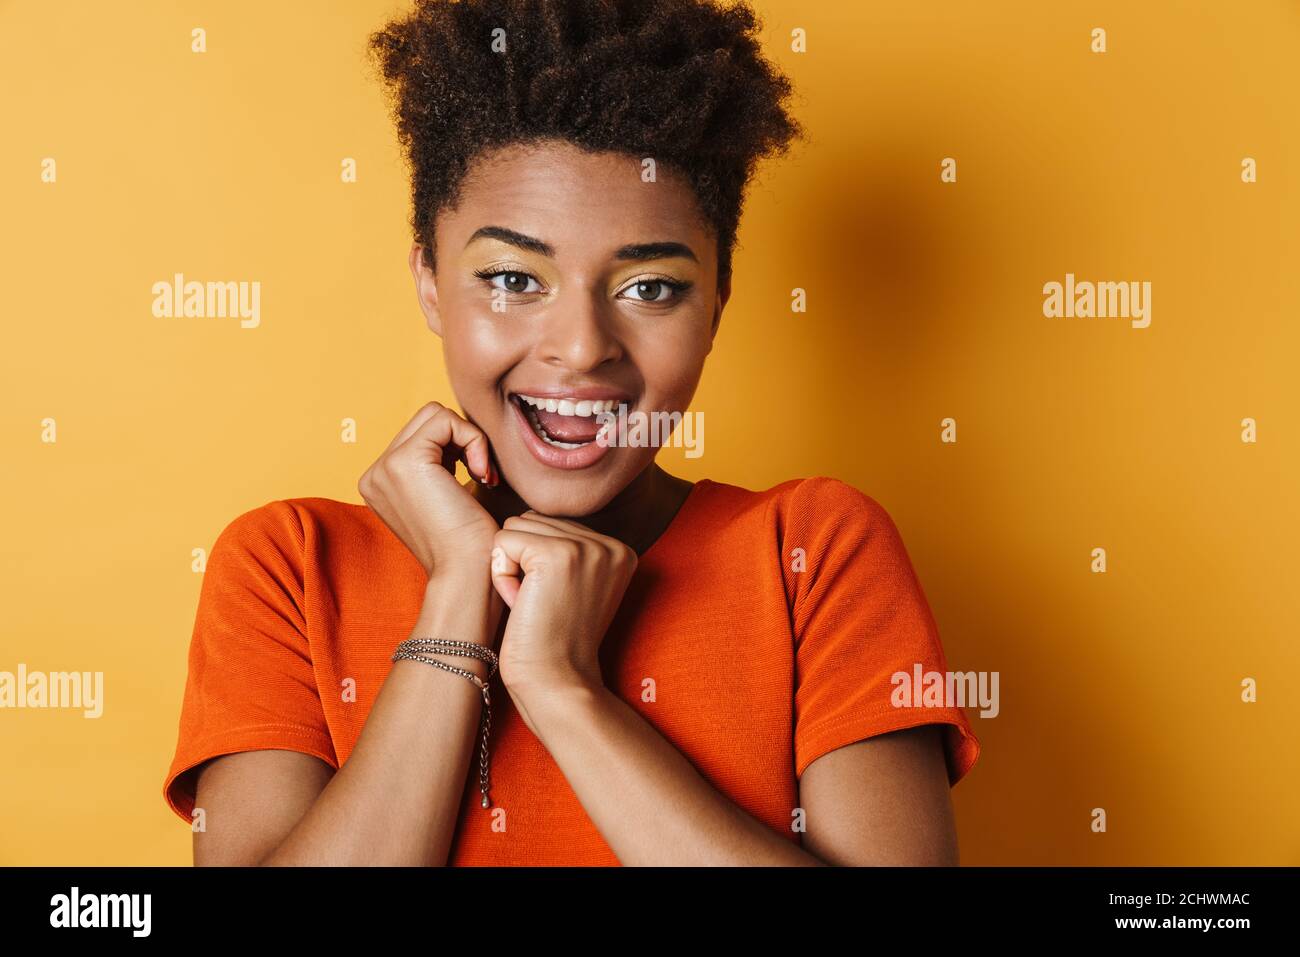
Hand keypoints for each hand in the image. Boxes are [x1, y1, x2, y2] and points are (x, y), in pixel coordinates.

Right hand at [358, 401, 500, 581]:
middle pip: (426, 418)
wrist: (467, 574)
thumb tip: (457, 430)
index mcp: (380, 483)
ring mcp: (384, 467)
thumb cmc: (470, 544)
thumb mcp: (448, 495)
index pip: (421, 433)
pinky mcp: (405, 461)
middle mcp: (374, 474)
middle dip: (461, 439)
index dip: (456, 446)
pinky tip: (481, 474)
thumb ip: (441, 464)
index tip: (476, 478)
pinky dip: (474, 440)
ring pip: (435, 414)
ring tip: (480, 474)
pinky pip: (446, 420)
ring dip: (468, 439)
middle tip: (481, 474)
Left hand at [488, 511, 637, 705]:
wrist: (558, 682)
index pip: (551, 525)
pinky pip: (503, 542)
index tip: (556, 601)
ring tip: (534, 604)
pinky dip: (502, 575)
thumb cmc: (554, 640)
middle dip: (523, 562)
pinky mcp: (557, 555)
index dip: (538, 564)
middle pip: (532, 521)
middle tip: (542, 605)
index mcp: (619, 550)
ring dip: (512, 567)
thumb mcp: (574, 586)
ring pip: (516, 528)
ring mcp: (586, 548)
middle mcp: (610, 544)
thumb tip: (525, 515)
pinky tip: (522, 603)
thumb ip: (564, 549)